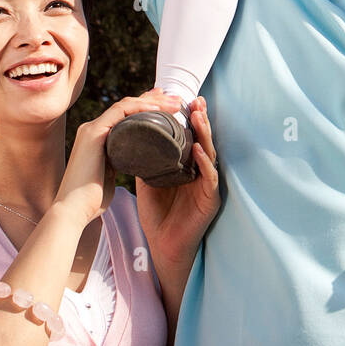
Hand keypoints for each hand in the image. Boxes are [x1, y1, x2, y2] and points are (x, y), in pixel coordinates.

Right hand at [54, 89, 180, 227]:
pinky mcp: (93, 133)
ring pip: (126, 105)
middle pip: (128, 106)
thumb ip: (118, 164)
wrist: (73, 210)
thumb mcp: (109, 176)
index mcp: (97, 138)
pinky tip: (158, 109)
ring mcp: (92, 129)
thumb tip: (135, 164)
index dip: (147, 106)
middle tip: (177, 99)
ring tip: (175, 103)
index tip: (168, 106)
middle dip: (154, 100)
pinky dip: (140, 107)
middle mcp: (93, 129)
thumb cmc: (91, 200)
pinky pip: (120, 111)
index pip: (126, 115)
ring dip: (153, 101)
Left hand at [135, 96, 220, 271]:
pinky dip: (204, 162)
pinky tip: (196, 149)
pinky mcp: (211, 199)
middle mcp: (202, 172)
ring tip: (198, 116)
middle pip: (204, 140)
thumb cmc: (158, 215)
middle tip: (197, 100)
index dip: (191, 119)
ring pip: (210, 153)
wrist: (163, 246)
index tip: (185, 100)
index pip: (192, 137)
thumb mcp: (149, 181)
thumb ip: (147, 161)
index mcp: (189, 167)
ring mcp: (208, 185)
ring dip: (205, 134)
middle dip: (201, 119)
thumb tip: (133, 137)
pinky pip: (210, 177)